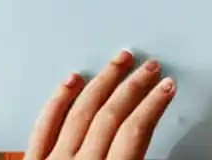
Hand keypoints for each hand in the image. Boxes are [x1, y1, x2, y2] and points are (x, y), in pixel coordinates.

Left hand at [25, 50, 175, 159]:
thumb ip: (138, 158)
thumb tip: (153, 133)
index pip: (135, 129)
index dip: (154, 104)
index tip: (166, 86)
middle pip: (110, 114)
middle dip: (135, 85)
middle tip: (150, 67)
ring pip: (81, 110)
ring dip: (104, 81)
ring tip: (120, 61)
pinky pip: (45, 124)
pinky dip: (59, 99)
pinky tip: (72, 80)